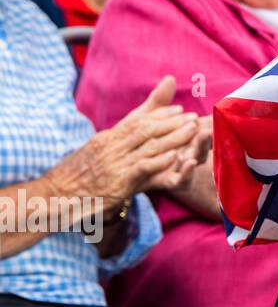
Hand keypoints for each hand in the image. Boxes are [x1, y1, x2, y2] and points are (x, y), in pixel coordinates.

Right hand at [46, 76, 197, 210]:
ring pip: (149, 145)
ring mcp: (114, 163)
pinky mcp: (117, 182)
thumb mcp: (95, 155)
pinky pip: (141, 168)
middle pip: (147, 129)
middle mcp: (111, 146)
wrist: (54, 198)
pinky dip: (158, 161)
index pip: (137, 121)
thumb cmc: (75, 178)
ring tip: (193, 130)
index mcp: (107, 138)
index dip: (160, 114)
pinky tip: (175, 157)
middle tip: (194, 117)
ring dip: (174, 137)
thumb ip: (116, 142)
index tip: (179, 109)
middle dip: (173, 122)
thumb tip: (131, 133)